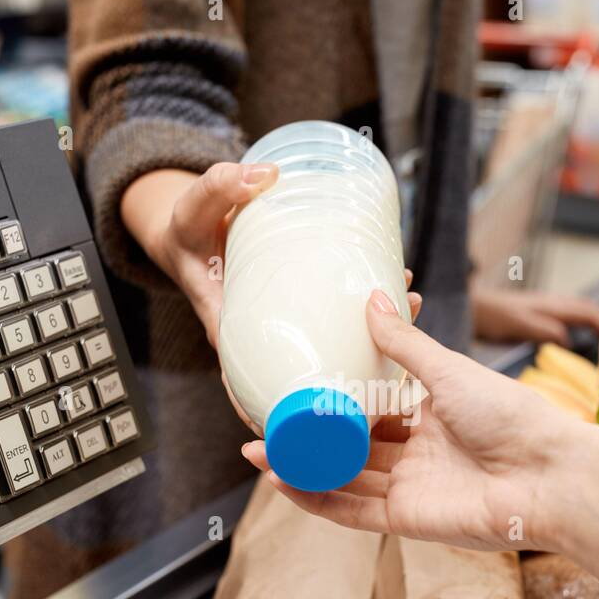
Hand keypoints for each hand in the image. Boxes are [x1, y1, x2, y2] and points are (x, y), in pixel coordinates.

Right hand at [122, 163, 421, 431]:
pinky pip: (339, 320)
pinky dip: (370, 313)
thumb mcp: (193, 209)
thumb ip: (220, 188)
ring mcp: (287, 328)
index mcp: (231, 332)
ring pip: (335, 344)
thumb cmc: (188, 231)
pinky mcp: (302, 312)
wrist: (196, 228)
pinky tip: (398, 295)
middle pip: (305, 372)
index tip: (300, 423)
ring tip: (410, 306)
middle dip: (347, 374)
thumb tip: (263, 175)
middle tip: (391, 347)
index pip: (249, 386)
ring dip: (375, 336)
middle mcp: (265, 339)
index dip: (271, 410)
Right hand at [243, 291, 588, 551]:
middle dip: (308, 438)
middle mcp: (419, 453)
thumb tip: (372, 299)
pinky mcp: (408, 520)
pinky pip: (353, 511)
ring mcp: (412, 488)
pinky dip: (318, 500)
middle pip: (351, 446)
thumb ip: (405, 345)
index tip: (296, 388)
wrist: (549, 475)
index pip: (374, 408)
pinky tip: (283, 483)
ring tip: (259, 449)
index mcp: (432, 414)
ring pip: (344, 478)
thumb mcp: (449, 371)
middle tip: (264, 423)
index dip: (334, 401)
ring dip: (302, 467)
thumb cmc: (512, 416)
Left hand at [471, 281, 598, 345]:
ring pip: (579, 315)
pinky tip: (578, 344)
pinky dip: (579, 330)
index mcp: (554, 307)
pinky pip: (567, 322)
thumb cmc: (494, 315)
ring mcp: (547, 311)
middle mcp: (555, 306)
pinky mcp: (539, 319)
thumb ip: (545, 330)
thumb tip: (570, 340)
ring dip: (595, 326)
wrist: (472, 308)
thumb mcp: (520, 324)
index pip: (589, 314)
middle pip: (589, 312)